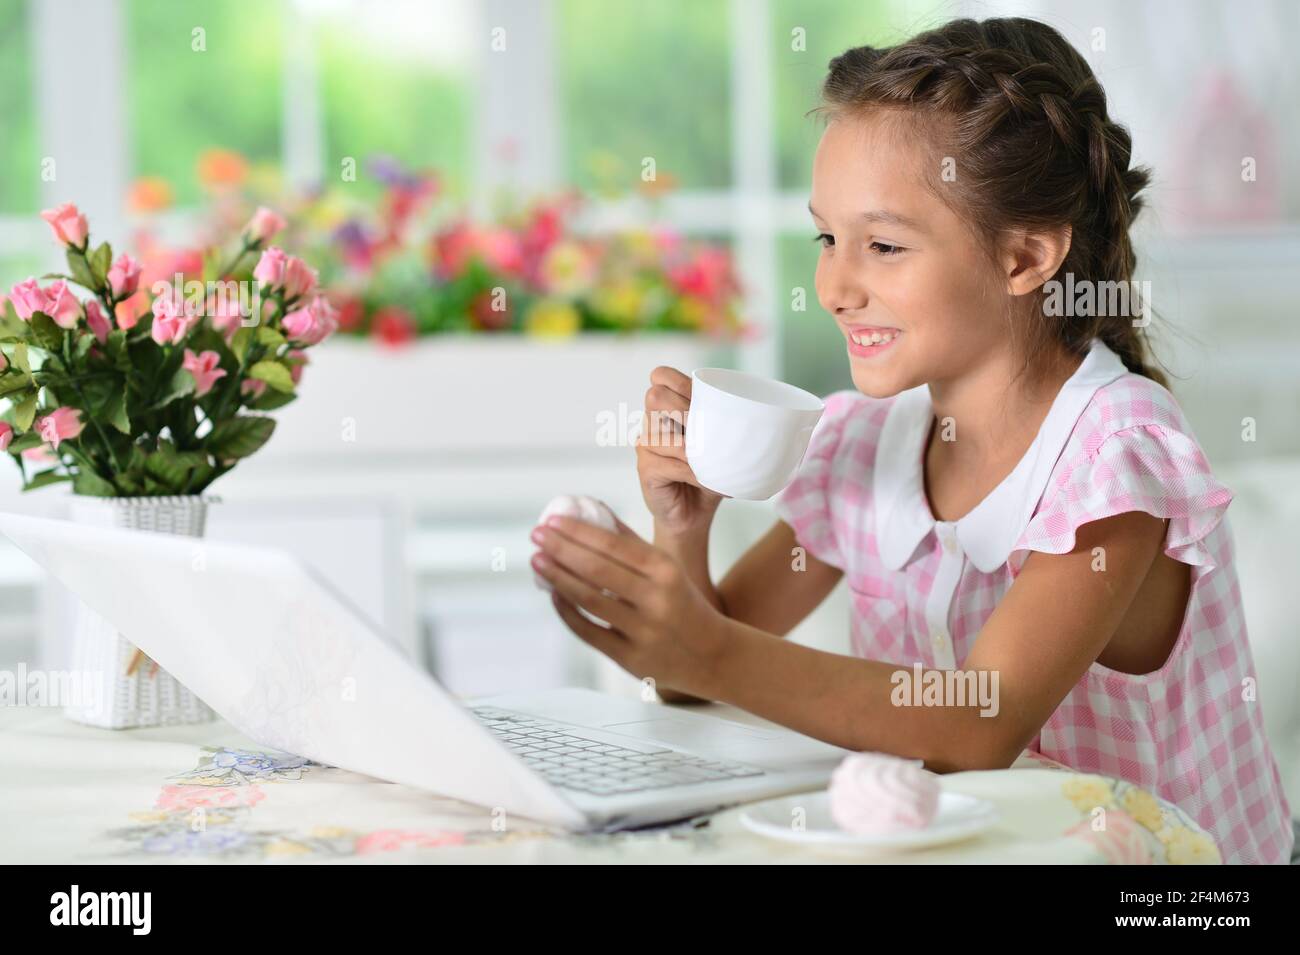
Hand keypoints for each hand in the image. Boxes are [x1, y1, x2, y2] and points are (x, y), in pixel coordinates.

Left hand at [530, 511, 730, 697]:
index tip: (553, 519)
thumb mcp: (668, 569)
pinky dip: (567, 612)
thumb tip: (593, 511)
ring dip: (558, 578)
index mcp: (665, 571)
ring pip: (590, 600)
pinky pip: (589, 632)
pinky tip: (554, 595)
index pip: (614, 545)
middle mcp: (656, 599)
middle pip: (598, 570)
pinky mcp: (630, 658)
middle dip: (561, 549)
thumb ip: (631, 543)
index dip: (579, 531)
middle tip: (536, 534)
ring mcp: (642, 631)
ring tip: (537, 561)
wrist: (714, 656)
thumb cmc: (684, 604)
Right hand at [636, 366, 723, 536]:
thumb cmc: (708, 475)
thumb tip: (757, 417)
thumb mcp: (719, 445)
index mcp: (667, 409)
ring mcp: (645, 444)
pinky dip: (696, 474)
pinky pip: (672, 462)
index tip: (706, 400)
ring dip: (695, 448)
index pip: (660, 376)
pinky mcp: (644, 468)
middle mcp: (651, 423)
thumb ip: (725, 426)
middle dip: (686, 411)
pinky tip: (708, 482)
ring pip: (666, 433)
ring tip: (714, 463)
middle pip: (656, 397)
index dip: (679, 382)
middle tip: (710, 432)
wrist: (693, 515)